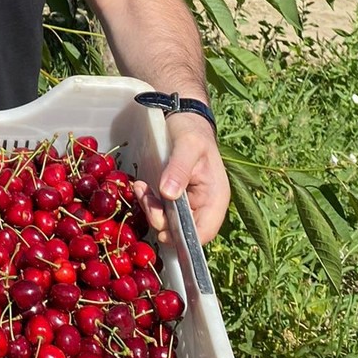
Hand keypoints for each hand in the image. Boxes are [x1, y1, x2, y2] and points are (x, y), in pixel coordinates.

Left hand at [134, 113, 229, 244]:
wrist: (184, 119)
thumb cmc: (191, 131)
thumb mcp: (188, 145)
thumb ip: (179, 169)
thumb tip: (169, 195)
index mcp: (216, 198)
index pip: (204, 233)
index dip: (182, 238)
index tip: (160, 227)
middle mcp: (204, 206)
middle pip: (182, 231)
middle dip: (159, 218)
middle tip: (144, 195)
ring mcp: (189, 203)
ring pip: (168, 222)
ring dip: (150, 208)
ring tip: (141, 187)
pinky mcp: (174, 197)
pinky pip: (160, 209)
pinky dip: (148, 202)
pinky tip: (141, 186)